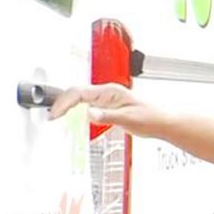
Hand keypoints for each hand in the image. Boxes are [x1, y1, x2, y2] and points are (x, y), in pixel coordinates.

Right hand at [49, 83, 170, 137]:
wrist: (162, 122)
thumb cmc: (151, 118)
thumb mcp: (128, 119)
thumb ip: (107, 116)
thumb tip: (89, 113)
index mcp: (109, 91)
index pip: (80, 93)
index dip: (64, 102)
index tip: (55, 113)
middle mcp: (105, 92)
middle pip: (75, 92)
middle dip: (60, 102)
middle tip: (51, 116)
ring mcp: (104, 98)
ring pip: (78, 97)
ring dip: (65, 105)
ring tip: (56, 115)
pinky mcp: (104, 105)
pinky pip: (83, 104)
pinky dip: (73, 109)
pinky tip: (69, 116)